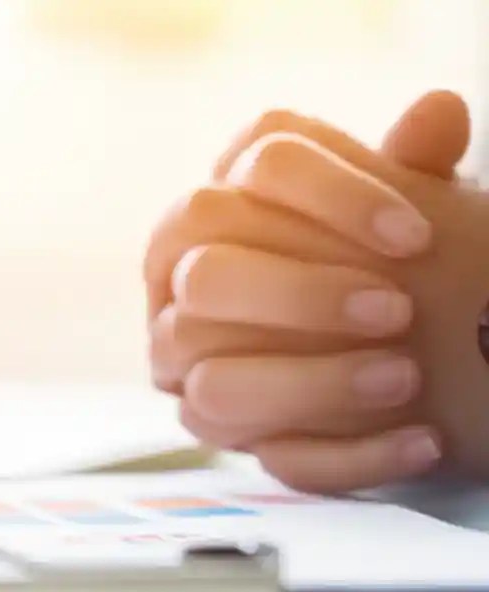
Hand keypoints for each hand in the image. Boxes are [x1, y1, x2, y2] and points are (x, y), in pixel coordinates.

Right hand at [145, 91, 474, 489]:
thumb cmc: (372, 258)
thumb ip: (411, 166)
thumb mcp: (395, 210)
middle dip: (303, 293)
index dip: (332, 197)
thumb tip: (438, 111)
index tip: (416, 235)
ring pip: (214, 378)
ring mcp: (182, 356)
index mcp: (222, 198)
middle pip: (207, 272)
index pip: (254, 169)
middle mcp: (179, 272)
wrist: (368, 335)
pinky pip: (262, 452)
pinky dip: (348, 454)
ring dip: (314, 381)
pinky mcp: (214, 424)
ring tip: (407, 379)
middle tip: (397, 310)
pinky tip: (422, 442)